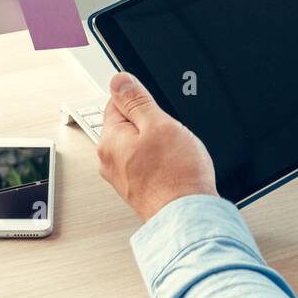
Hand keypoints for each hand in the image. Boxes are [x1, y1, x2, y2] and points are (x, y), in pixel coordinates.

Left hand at [96, 72, 217, 220]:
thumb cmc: (176, 176)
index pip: (115, 103)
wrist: (188, 217)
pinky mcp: (137, 189)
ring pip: (139, 145)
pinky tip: (175, 168)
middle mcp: (109, 160)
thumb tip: (119, 80)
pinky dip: (160, 162)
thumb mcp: (159, 124)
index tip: (156, 109)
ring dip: (157, 144)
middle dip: (151, 123)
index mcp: (109, 140)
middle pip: (128, 125)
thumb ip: (136, 100)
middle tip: (170, 133)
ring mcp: (122, 177)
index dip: (140, 101)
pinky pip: (146, 164)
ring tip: (175, 154)